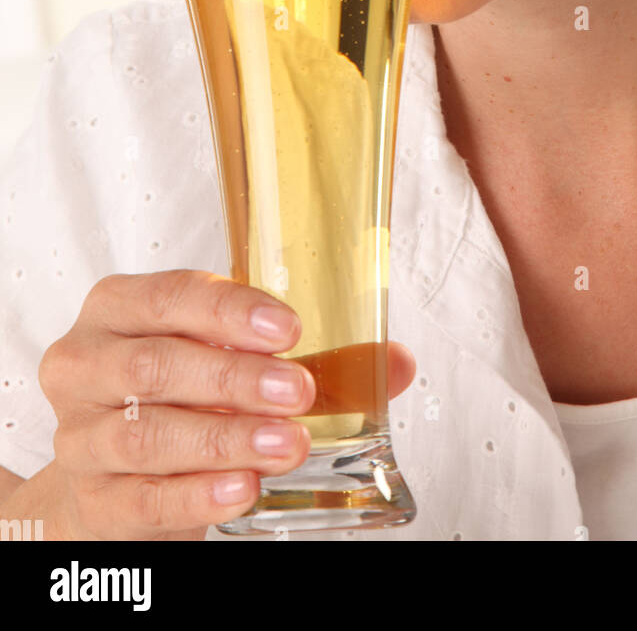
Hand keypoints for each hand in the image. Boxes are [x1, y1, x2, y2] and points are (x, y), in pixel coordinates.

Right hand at [37, 269, 415, 540]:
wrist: (111, 472)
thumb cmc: (176, 396)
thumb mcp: (229, 361)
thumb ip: (313, 359)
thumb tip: (397, 363)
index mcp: (119, 309)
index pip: (170, 297)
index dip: (229, 312)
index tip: (288, 329)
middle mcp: (87, 364)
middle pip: (156, 366)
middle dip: (234, 379)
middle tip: (298, 392)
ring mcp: (80, 436)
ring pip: (147, 434)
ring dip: (224, 439)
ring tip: (285, 444)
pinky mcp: (92, 499)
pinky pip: (141, 498)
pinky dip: (196, 494)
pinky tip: (243, 487)